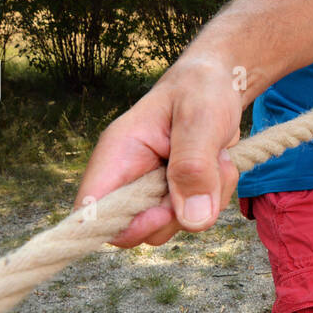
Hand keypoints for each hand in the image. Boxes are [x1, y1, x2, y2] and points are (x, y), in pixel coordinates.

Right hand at [72, 57, 245, 247]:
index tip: (165, 212)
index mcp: (118, 155)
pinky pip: (196, 216)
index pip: (93, 212)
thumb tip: (193, 219)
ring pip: (174, 225)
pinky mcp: (177, 194)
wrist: (220, 81)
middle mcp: (130, 177)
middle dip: (180, 212)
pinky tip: (220, 163)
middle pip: (140, 230)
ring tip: (217, 158)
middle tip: (207, 171)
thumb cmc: (201, 90)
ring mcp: (154, 189)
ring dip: (207, 200)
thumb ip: (193, 167)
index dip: (124, 226)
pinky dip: (217, 196)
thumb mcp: (200, 119)